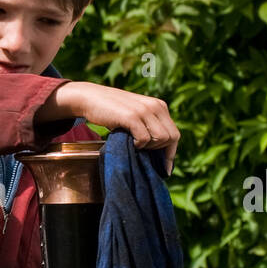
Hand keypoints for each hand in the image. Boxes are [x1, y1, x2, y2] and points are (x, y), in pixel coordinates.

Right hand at [42, 81, 179, 174]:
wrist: (91, 98)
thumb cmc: (112, 111)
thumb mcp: (136, 115)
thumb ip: (149, 125)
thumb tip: (159, 151)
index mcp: (159, 106)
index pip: (175, 134)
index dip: (171, 154)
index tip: (165, 169)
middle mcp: (156, 106)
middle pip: (171, 138)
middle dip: (159, 151)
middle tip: (143, 152)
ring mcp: (145, 110)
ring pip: (161, 139)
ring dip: (148, 147)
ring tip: (135, 144)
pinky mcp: (132, 116)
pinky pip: (144, 139)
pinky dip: (138, 145)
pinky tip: (129, 142)